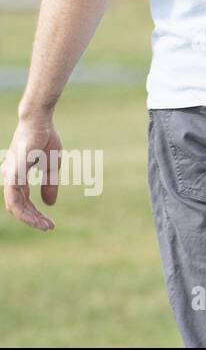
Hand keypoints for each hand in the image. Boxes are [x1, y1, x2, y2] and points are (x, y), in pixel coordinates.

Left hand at [3, 114, 62, 230]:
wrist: (39, 121)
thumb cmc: (44, 138)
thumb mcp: (51, 165)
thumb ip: (49, 184)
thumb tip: (49, 204)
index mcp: (18, 177)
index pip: (23, 202)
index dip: (36, 214)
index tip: (50, 223)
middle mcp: (10, 178)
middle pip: (18, 207)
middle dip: (34, 220)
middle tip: (49, 227)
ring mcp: (10, 176)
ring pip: (15, 207)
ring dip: (30, 219)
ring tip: (46, 226)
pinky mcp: (14, 174)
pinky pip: (15, 199)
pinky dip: (25, 211)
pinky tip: (36, 216)